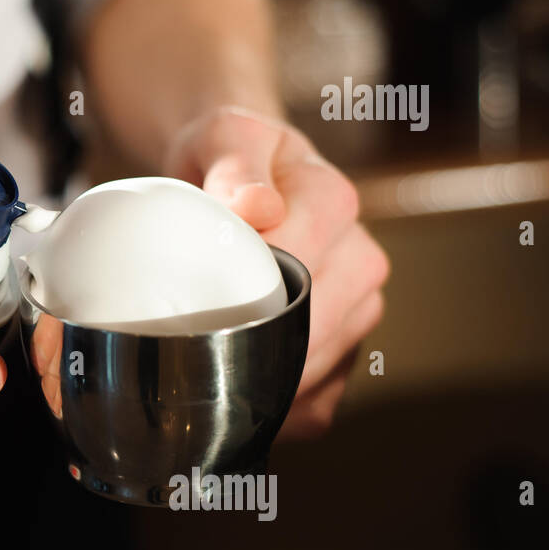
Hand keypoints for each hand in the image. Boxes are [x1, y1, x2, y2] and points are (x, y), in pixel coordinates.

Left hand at [164, 106, 389, 438]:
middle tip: (187, 355)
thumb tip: (255, 208)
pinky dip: (279, 412)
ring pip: (318, 373)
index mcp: (333, 201)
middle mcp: (360, 257)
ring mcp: (359, 307)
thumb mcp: (226, 137)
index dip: (246, 295)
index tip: (196, 303)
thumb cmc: (229, 156)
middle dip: (251, 349)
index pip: (298, 265)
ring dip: (262, 384)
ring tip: (204, 377)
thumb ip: (236, 164)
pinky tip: (237, 399)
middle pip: (312, 330)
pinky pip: (320, 404)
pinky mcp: (346, 348)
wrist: (237, 173)